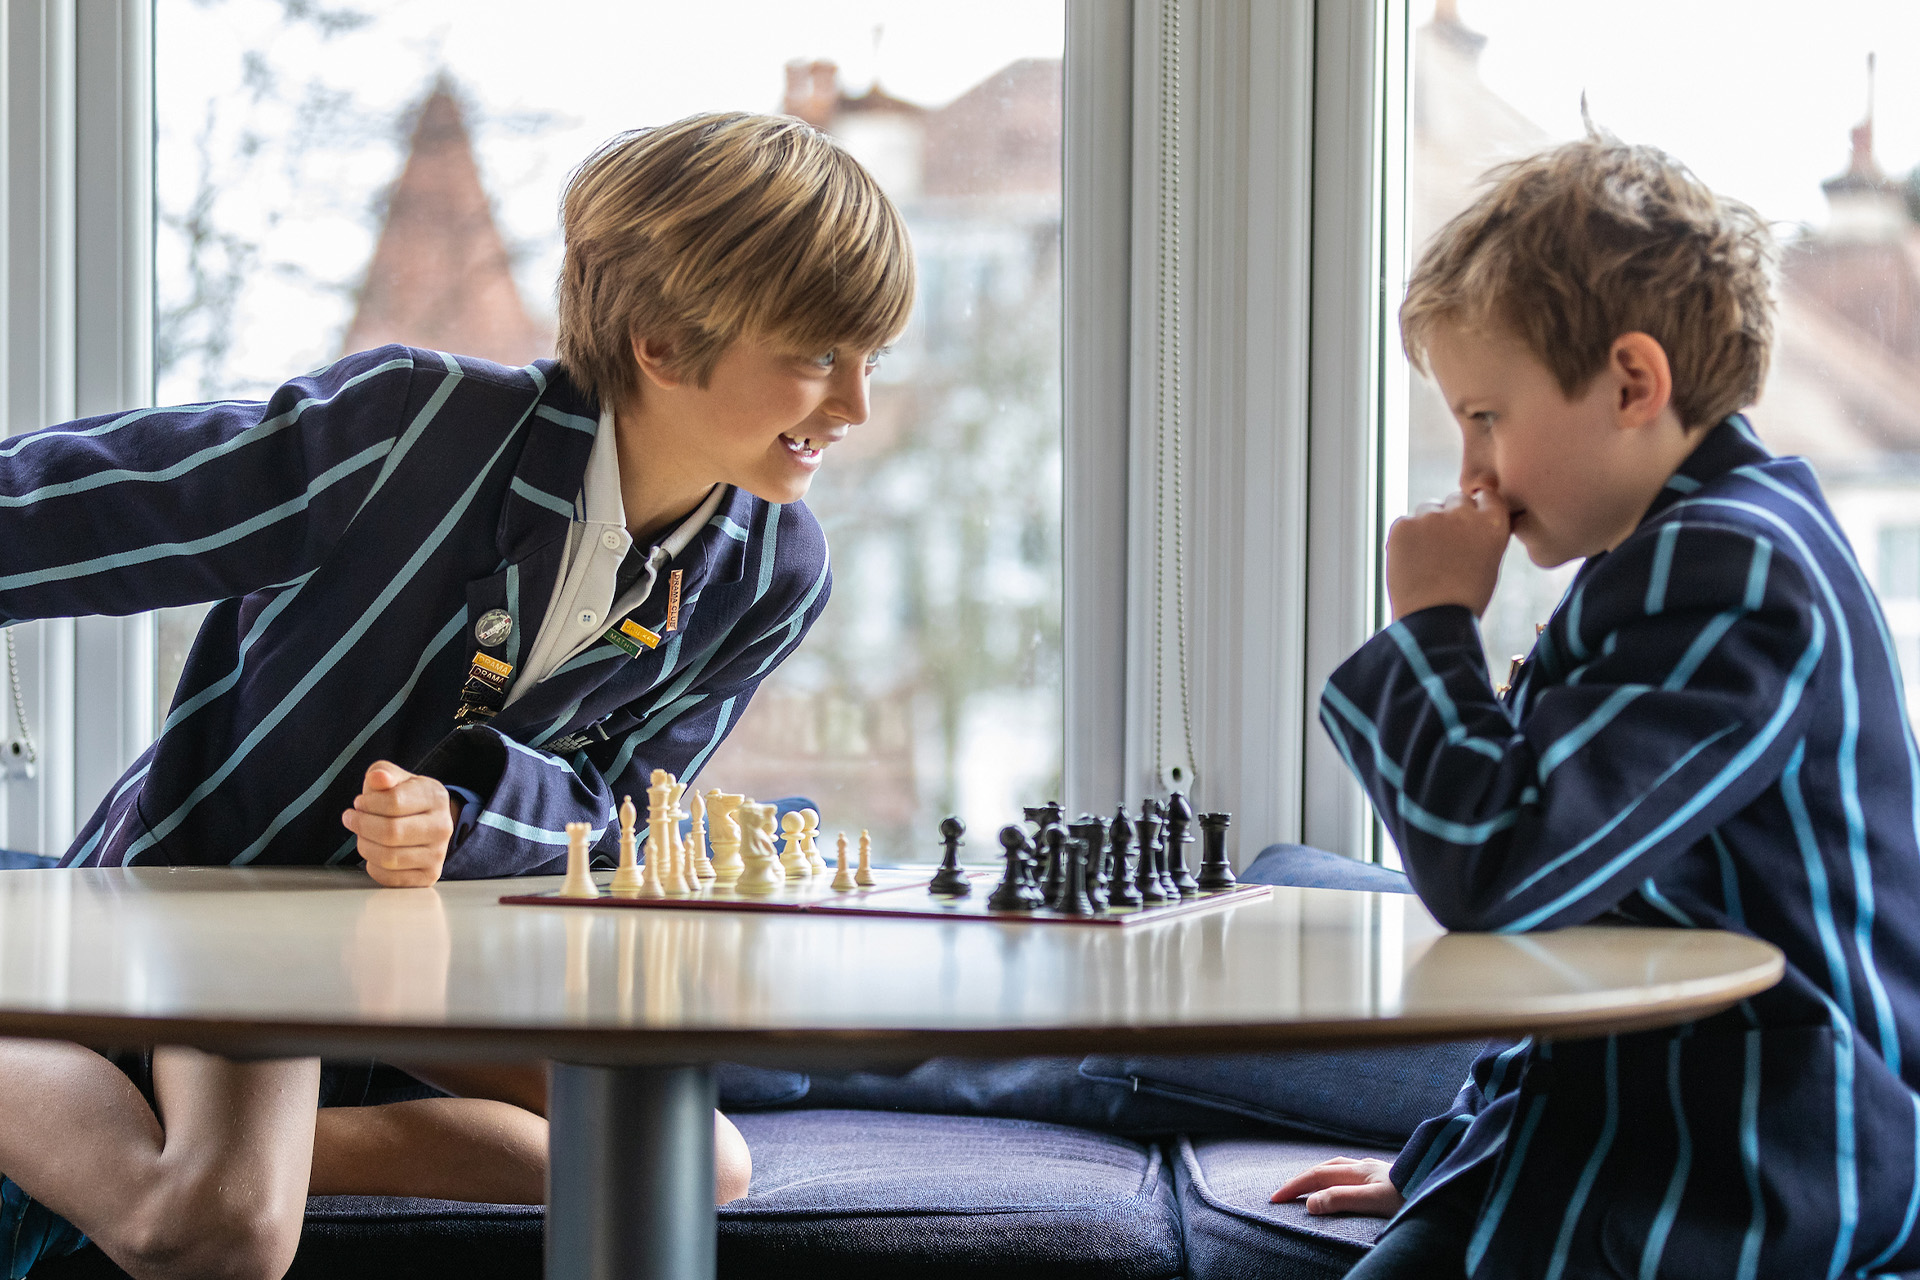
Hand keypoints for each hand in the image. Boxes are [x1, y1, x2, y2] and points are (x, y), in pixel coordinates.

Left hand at [344, 761, 455, 887]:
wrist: (425, 821)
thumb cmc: (403, 798)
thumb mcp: (393, 778)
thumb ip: (383, 774)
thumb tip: (378, 778)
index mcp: (436, 797)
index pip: (394, 802)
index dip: (368, 803)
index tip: (359, 803)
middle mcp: (443, 827)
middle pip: (391, 832)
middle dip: (362, 825)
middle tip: (351, 818)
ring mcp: (438, 854)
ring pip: (388, 857)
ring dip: (364, 845)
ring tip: (362, 835)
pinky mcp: (428, 876)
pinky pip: (390, 878)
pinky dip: (373, 866)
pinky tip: (374, 852)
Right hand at [1270, 1156, 1403, 1216]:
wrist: (1447, 1186)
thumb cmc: (1413, 1195)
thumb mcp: (1375, 1201)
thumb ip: (1342, 1200)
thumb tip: (1310, 1204)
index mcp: (1361, 1171)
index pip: (1318, 1176)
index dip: (1295, 1187)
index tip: (1275, 1199)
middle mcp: (1367, 1167)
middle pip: (1326, 1168)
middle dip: (1302, 1180)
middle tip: (1282, 1194)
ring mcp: (1379, 1171)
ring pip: (1341, 1169)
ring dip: (1320, 1176)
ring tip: (1307, 1185)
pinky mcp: (1389, 1178)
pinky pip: (1355, 1173)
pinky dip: (1339, 1178)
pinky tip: (1345, 1184)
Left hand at [1386, 488, 1510, 619]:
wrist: (1435, 620)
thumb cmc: (1466, 599)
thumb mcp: (1490, 561)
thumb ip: (1484, 533)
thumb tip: (1473, 517)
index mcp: (1493, 522)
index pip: (1486, 496)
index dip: (1475, 510)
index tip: (1468, 526)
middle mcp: (1463, 513)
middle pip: (1454, 500)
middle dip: (1450, 517)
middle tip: (1444, 549)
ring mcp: (1431, 517)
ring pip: (1427, 509)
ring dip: (1426, 526)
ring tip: (1427, 561)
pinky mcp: (1403, 525)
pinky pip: (1404, 523)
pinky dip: (1405, 539)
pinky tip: (1411, 564)